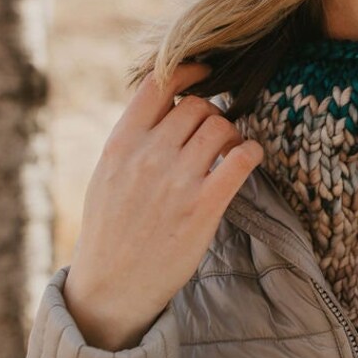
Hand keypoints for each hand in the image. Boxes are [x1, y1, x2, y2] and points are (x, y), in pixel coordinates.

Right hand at [63, 61, 262, 349]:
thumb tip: (167, 102)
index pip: (158, 85)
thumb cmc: (111, 228)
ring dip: (231, 132)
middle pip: (197, 106)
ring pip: (221, 127)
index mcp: (121, 144)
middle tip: (214, 132)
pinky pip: (239, 159)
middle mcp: (148, 156)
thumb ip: (133, 138)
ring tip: (228, 149)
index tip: (204, 73)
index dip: (187, 72)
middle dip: (212, 113)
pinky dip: (250, 151)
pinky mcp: (203, 207)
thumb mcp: (106, 174)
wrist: (111, 285)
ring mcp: (177, 181)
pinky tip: (248, 156)